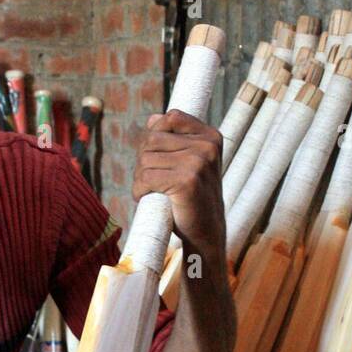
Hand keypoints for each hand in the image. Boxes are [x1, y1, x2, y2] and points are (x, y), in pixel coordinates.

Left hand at [133, 109, 225, 261]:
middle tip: (150, 181)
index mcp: (212, 137)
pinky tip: (145, 198)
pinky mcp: (186, 181)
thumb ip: (174, 139)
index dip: (155, 136)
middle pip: (153, 138)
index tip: (158, 159)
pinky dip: (139, 190)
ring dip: (140, 177)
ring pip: (146, 158)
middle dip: (144, 160)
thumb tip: (153, 119)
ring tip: (151, 191)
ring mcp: (198, 162)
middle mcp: (207, 146)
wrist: (206, 233)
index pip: (171, 117)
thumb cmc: (193, 198)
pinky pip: (146, 177)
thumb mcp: (189, 163)